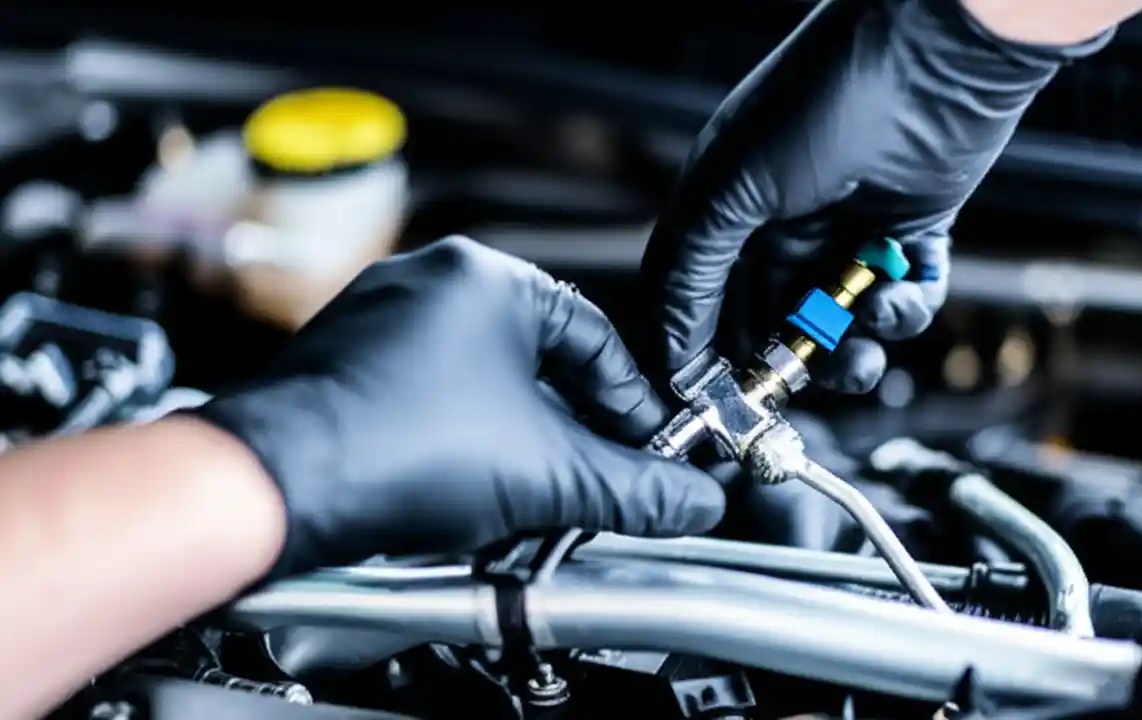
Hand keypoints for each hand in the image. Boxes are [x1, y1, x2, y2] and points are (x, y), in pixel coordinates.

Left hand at [196, 236, 724, 578]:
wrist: (271, 488)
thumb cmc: (393, 450)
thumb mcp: (545, 475)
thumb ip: (632, 487)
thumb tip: (688, 499)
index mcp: (486, 279)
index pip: (596, 339)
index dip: (632, 404)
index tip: (649, 450)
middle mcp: (428, 282)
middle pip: (538, 360)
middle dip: (574, 427)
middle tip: (597, 477)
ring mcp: (379, 320)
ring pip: (482, 380)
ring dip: (518, 436)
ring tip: (533, 492)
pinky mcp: (346, 363)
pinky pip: (430, 394)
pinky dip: (463, 437)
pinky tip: (468, 486)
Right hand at [642, 0, 1111, 390]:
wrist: (935, 57)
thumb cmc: (823, 100)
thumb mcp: (732, 188)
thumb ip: (691, 269)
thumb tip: (667, 348)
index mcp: (727, 215)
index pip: (698, 306)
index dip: (701, 357)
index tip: (710, 405)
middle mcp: (782, 231)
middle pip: (770, 329)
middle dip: (782, 367)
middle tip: (791, 391)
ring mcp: (846, 239)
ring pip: (837, 330)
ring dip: (846, 356)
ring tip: (857, 358)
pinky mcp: (910, 241)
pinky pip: (901, 305)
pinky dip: (900, 315)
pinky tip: (895, 298)